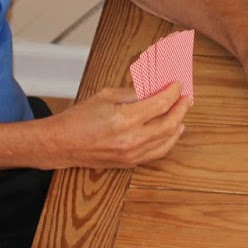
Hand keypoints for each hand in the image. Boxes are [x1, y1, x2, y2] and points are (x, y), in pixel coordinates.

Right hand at [47, 85, 188, 168]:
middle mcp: (130, 139)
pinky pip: (156, 153)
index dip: (173, 93)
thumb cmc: (79, 118)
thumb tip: (154, 89)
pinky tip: (174, 131)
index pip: (160, 104)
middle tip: (186, 98)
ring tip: (182, 112)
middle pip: (169, 123)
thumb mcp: (106, 96)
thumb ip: (133, 93)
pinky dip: (169, 141)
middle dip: (181, 108)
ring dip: (178, 124)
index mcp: (124, 119)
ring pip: (166, 140)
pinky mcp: (129, 162)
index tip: (178, 85)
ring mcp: (131, 154)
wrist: (61, 144)